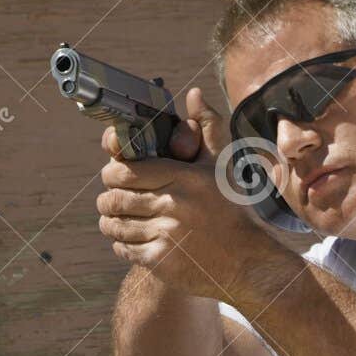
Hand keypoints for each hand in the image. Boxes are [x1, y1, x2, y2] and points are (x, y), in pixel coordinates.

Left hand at [96, 87, 263, 297]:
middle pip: (115, 198)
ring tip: (116, 220)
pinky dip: (121, 245)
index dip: (112, 173)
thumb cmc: (231, 211)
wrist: (248, 262)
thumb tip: (194, 93)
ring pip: (115, 225)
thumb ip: (205, 129)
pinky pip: (124, 249)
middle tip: (111, 200)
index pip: (124, 171)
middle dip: (108, 199)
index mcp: (183, 177)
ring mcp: (166, 234)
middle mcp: (174, 204)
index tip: (115, 176)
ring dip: (111, 222)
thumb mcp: (220, 167)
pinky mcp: (162, 261)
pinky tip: (130, 241)